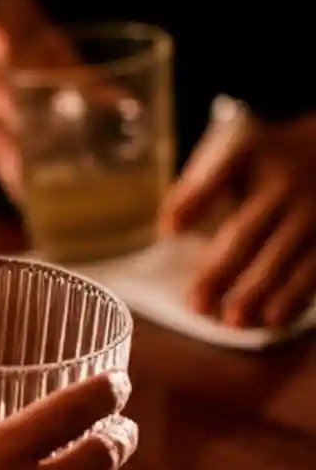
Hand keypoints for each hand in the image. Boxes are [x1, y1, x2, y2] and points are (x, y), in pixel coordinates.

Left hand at [160, 106, 315, 327]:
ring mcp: (314, 208)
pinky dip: (294, 296)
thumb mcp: (230, 149)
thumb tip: (169, 231)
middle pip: (247, 231)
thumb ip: (199, 185)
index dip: (194, 200)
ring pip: (285, 255)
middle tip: (197, 306)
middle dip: (221, 271)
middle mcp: (286, 179)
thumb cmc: (262, 153)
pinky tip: (273, 319)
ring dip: (258, 291)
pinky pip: (315, 268)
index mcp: (249, 150)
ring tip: (233, 320)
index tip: (168, 231)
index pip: (218, 174)